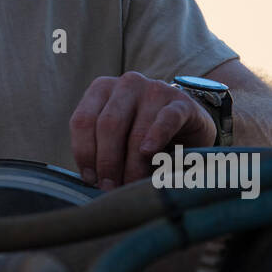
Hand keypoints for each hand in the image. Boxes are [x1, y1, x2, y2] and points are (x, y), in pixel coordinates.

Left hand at [69, 72, 216, 188]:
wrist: (188, 128)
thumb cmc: (142, 136)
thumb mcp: (116, 138)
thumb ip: (100, 150)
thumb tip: (91, 179)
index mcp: (102, 89)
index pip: (83, 120)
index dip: (84, 152)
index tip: (90, 179)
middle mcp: (127, 84)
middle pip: (108, 125)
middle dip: (107, 161)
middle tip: (110, 187)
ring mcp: (155, 90)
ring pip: (136, 131)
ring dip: (132, 164)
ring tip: (131, 185)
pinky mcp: (181, 102)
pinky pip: (167, 119)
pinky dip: (157, 137)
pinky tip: (149, 153)